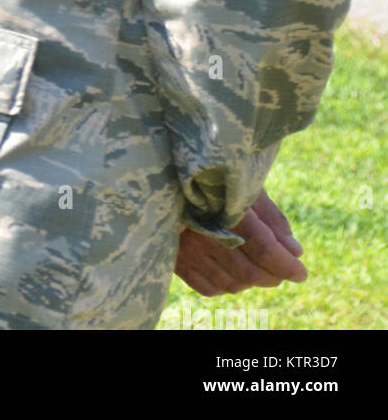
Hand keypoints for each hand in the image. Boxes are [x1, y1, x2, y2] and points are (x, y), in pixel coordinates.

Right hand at [175, 190, 307, 295]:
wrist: (164, 176)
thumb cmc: (213, 178)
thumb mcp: (245, 185)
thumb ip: (272, 218)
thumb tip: (296, 252)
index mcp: (224, 209)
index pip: (264, 250)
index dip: (287, 266)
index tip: (301, 273)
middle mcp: (204, 233)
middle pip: (250, 272)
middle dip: (273, 275)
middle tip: (282, 270)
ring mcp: (187, 249)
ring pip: (232, 284)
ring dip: (251, 281)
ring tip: (256, 267)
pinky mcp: (174, 259)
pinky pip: (209, 288)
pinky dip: (226, 285)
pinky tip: (231, 271)